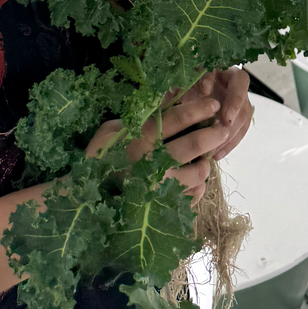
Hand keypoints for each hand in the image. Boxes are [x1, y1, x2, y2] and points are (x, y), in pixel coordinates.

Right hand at [85, 98, 232, 203]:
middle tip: (222, 127)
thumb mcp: (110, 132)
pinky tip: (191, 182)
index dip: (197, 109)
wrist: (85, 203)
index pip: (175, 120)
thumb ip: (137, 118)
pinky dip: (197, 188)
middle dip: (213, 134)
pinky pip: (193, 196)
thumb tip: (166, 98)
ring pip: (198, 174)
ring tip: (204, 159)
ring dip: (205, 164)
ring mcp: (158, 190)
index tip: (213, 103)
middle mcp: (150, 165)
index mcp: (138, 141)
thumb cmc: (97, 161)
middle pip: (193, 146)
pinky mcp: (164, 210)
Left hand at [181, 66, 253, 161]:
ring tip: (215, 151)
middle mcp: (235, 88)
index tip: (226, 118)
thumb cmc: (183, 80)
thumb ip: (191, 81)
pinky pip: (236, 134)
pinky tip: (216, 154)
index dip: (236, 101)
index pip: (241, 82)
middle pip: (243, 107)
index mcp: (226, 72)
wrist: (178, 89)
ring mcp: (236, 104)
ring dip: (229, 138)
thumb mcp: (186, 78)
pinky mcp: (233, 119)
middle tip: (218, 139)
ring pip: (241, 122)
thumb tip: (200, 88)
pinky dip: (227, 145)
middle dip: (232, 126)